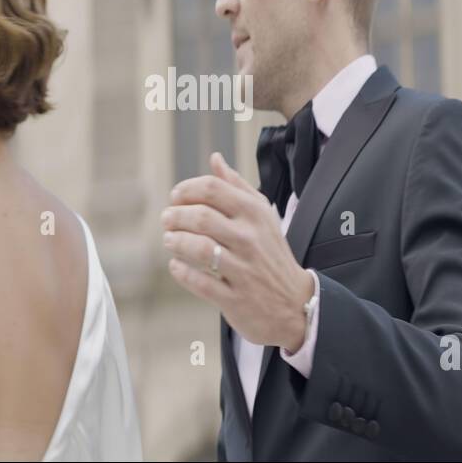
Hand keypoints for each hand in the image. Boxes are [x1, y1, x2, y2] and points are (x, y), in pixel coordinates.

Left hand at [161, 151, 314, 350]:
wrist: (295, 304)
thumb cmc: (271, 253)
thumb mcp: (263, 215)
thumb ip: (237, 186)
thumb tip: (215, 159)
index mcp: (256, 214)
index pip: (213, 188)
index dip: (186, 190)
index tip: (175, 198)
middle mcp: (250, 239)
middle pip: (201, 217)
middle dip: (175, 216)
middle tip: (166, 219)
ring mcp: (244, 270)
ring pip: (198, 248)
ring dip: (175, 241)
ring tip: (169, 239)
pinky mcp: (235, 299)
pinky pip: (200, 282)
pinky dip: (181, 271)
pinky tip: (176, 265)